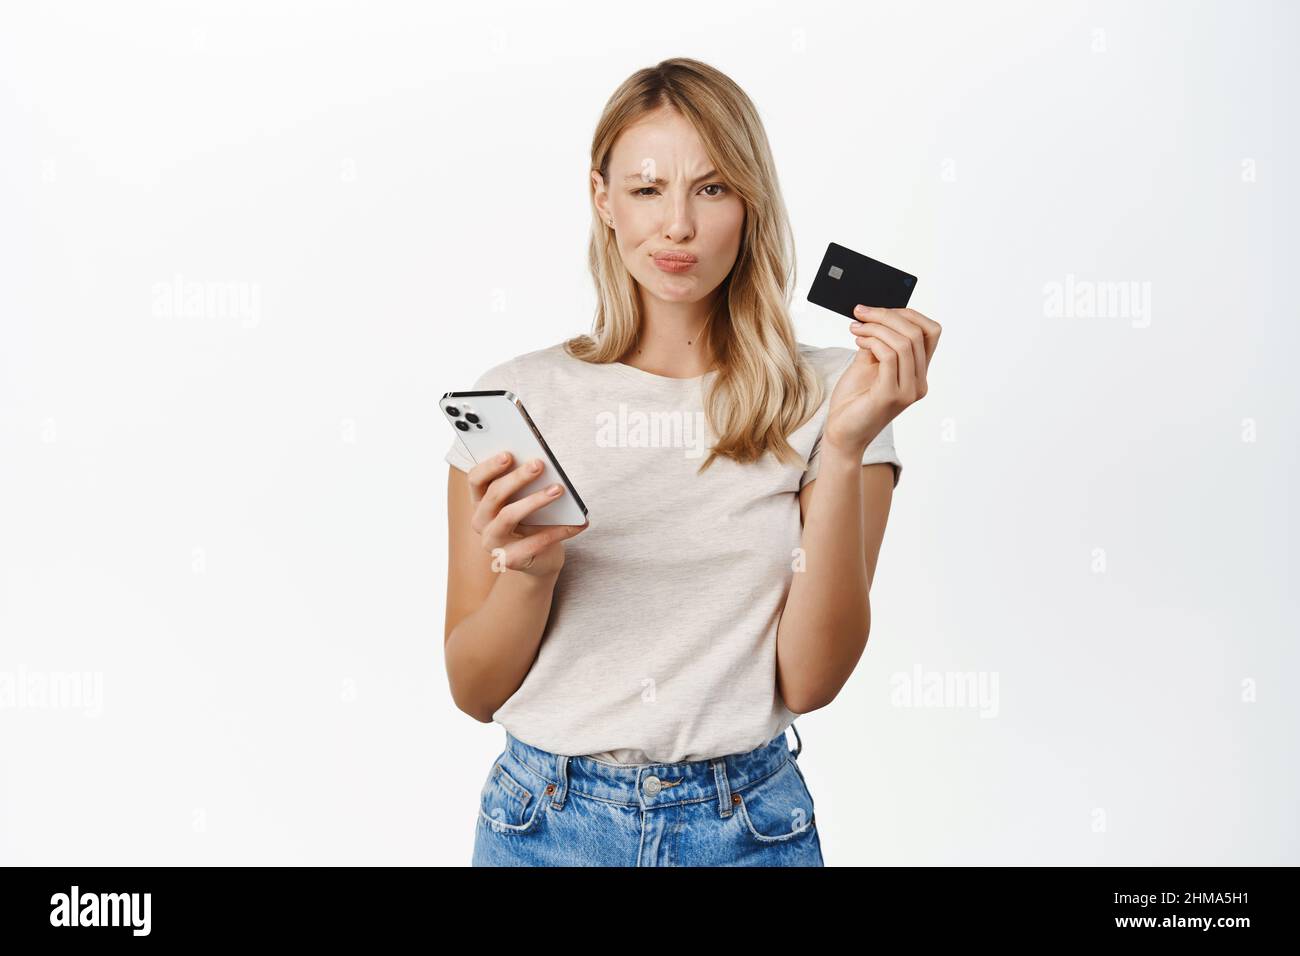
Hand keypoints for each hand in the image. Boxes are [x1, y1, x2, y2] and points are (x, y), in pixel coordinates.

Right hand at [466, 452, 588, 577]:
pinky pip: (535, 542)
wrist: (539, 559)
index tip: (509, 454)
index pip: (475, 479)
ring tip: (559, 489)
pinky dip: (558, 531)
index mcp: (481, 502)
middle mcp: (480, 522)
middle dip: (517, 477)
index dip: (489, 466)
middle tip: (539, 464)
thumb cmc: (532, 521)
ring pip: (508, 516)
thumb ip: (526, 484)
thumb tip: (540, 464)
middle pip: (494, 495)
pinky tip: (578, 522)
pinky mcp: (510, 560)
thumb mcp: (525, 501)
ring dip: (535, 500)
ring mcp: (492, 543)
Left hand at [823, 305, 940, 454]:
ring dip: (876, 327)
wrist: (842, 433)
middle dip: (887, 315)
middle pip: (917, 333)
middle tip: (861, 312)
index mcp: (918, 373)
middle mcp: (919, 383)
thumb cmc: (854, 400)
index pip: (930, 332)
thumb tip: (876, 314)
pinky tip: (858, 341)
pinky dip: (873, 341)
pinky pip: (890, 356)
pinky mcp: (891, 396)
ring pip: (905, 342)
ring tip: (856, 328)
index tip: (880, 310)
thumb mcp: (868, 363)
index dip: (908, 314)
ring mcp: (908, 391)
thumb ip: (879, 342)